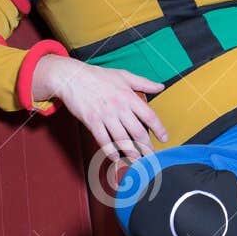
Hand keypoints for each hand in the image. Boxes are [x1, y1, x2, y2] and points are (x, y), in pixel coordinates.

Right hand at [33, 56, 167, 161]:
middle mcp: (119, 107)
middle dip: (146, 146)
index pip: (149, 115)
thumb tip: (160, 86)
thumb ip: (143, 82)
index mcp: (129, 96)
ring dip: (131, 152)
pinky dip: (110, 151)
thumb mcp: (123, 75)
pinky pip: (103, 140)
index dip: (158, 129)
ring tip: (137, 160)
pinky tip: (116, 157)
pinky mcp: (92, 121)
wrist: (72, 77)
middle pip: (138, 131)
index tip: (164, 138)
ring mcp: (105, 115)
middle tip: (151, 155)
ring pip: (122, 139)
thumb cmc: (98, 75)